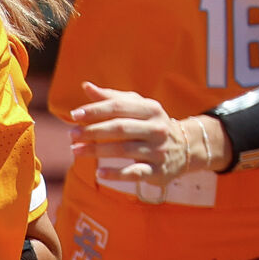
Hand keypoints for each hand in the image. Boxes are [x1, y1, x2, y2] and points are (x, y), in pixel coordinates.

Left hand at [66, 80, 224, 182]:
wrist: (187, 147)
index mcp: (150, 109)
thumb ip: (111, 98)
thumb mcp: (136, 107)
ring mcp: (158, 150)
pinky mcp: (158, 170)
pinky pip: (135, 172)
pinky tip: (99, 173)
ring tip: (75, 151)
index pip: (118, 107)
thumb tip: (86, 86)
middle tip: (71, 135)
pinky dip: (116, 174)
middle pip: (119, 128)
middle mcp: (157, 128)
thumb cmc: (150, 123)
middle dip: (92, 131)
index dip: (95, 110)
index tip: (74, 115)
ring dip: (96, 151)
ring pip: (123, 149)